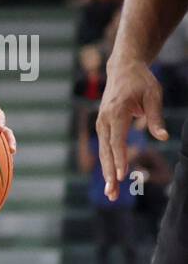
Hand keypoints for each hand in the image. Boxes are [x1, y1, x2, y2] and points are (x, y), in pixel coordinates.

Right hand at [97, 56, 168, 200]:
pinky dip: (107, 164)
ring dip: (106, 174)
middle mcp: (104, 120)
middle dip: (109, 174)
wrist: (122, 69)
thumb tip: (163, 137)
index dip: (119, 159)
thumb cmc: (141, 82)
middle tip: (112, 194)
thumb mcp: (154, 95)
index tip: (122, 176)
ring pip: (103, 153)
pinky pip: (104, 148)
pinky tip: (111, 179)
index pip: (117, 141)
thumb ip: (156, 118)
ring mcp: (101, 124)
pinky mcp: (102, 127)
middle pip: (106, 152)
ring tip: (111, 193)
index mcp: (116, 112)